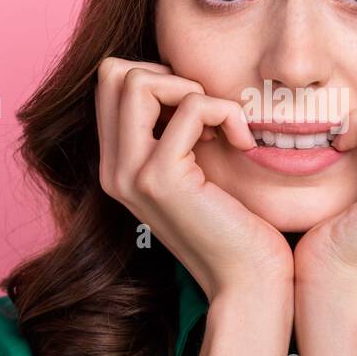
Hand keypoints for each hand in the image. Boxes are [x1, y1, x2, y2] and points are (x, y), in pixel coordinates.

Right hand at [95, 57, 293, 300]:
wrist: (247, 281)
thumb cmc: (234, 224)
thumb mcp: (194, 169)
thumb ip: (173, 130)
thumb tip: (180, 79)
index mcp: (116, 166)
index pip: (109, 84)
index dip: (157, 77)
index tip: (196, 111)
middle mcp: (113, 170)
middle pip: (113, 74)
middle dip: (170, 76)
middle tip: (207, 115)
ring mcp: (131, 174)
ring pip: (138, 82)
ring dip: (195, 91)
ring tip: (221, 128)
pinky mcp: (161, 178)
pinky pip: (192, 107)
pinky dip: (227, 113)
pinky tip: (242, 143)